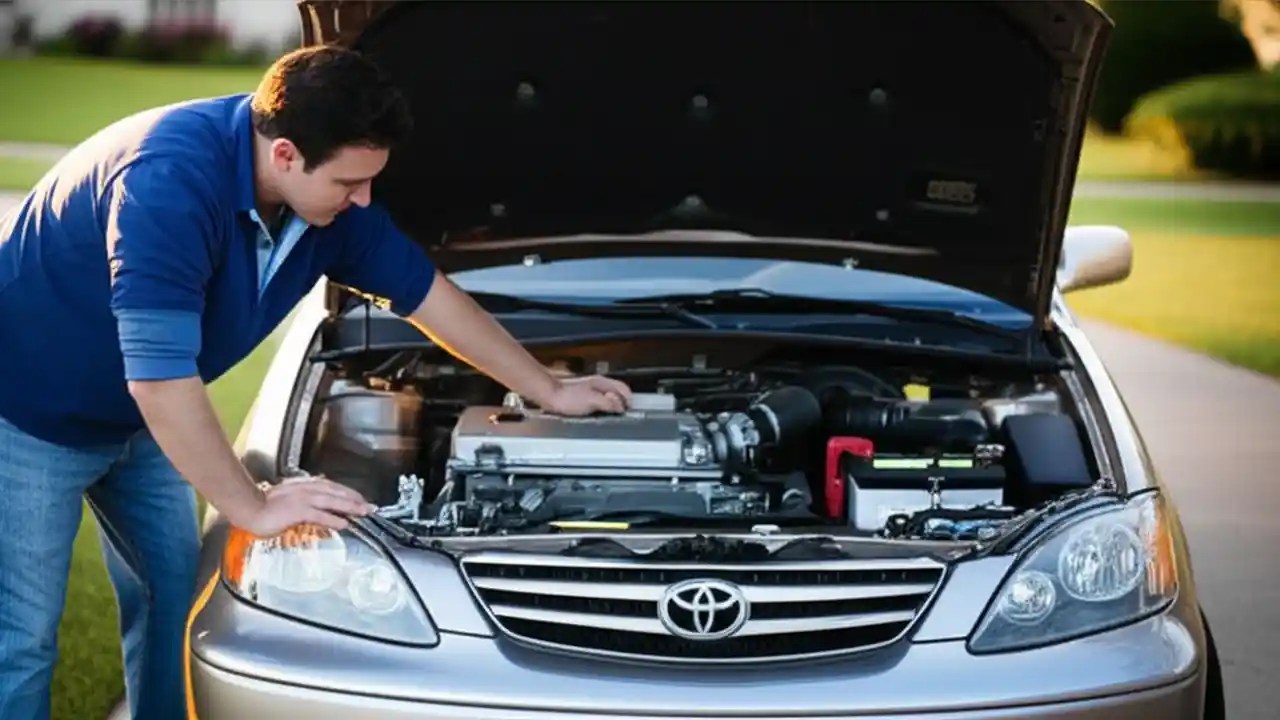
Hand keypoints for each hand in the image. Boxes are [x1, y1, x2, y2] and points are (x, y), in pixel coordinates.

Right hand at [237, 475, 375, 536]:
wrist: (248, 508)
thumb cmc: (263, 505)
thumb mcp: (287, 497)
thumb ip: (302, 498)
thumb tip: (316, 503)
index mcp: (303, 485)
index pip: (331, 486)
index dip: (346, 492)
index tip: (359, 498)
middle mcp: (305, 489)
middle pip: (336, 491)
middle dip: (354, 498)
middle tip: (369, 505)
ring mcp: (302, 499)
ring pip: (332, 501)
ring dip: (350, 506)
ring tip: (363, 512)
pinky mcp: (298, 511)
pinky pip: (320, 515)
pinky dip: (333, 519)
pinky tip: (344, 523)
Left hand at [541, 375, 633, 415]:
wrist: (550, 396)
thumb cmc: (567, 397)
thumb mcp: (592, 401)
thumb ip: (608, 402)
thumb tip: (620, 406)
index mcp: (602, 383)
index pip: (623, 388)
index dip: (628, 400)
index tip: (628, 410)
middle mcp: (598, 384)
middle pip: (617, 391)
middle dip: (621, 402)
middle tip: (622, 413)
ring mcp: (591, 389)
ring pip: (609, 396)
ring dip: (613, 404)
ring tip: (613, 414)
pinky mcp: (585, 395)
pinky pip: (600, 400)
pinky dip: (604, 406)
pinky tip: (600, 412)